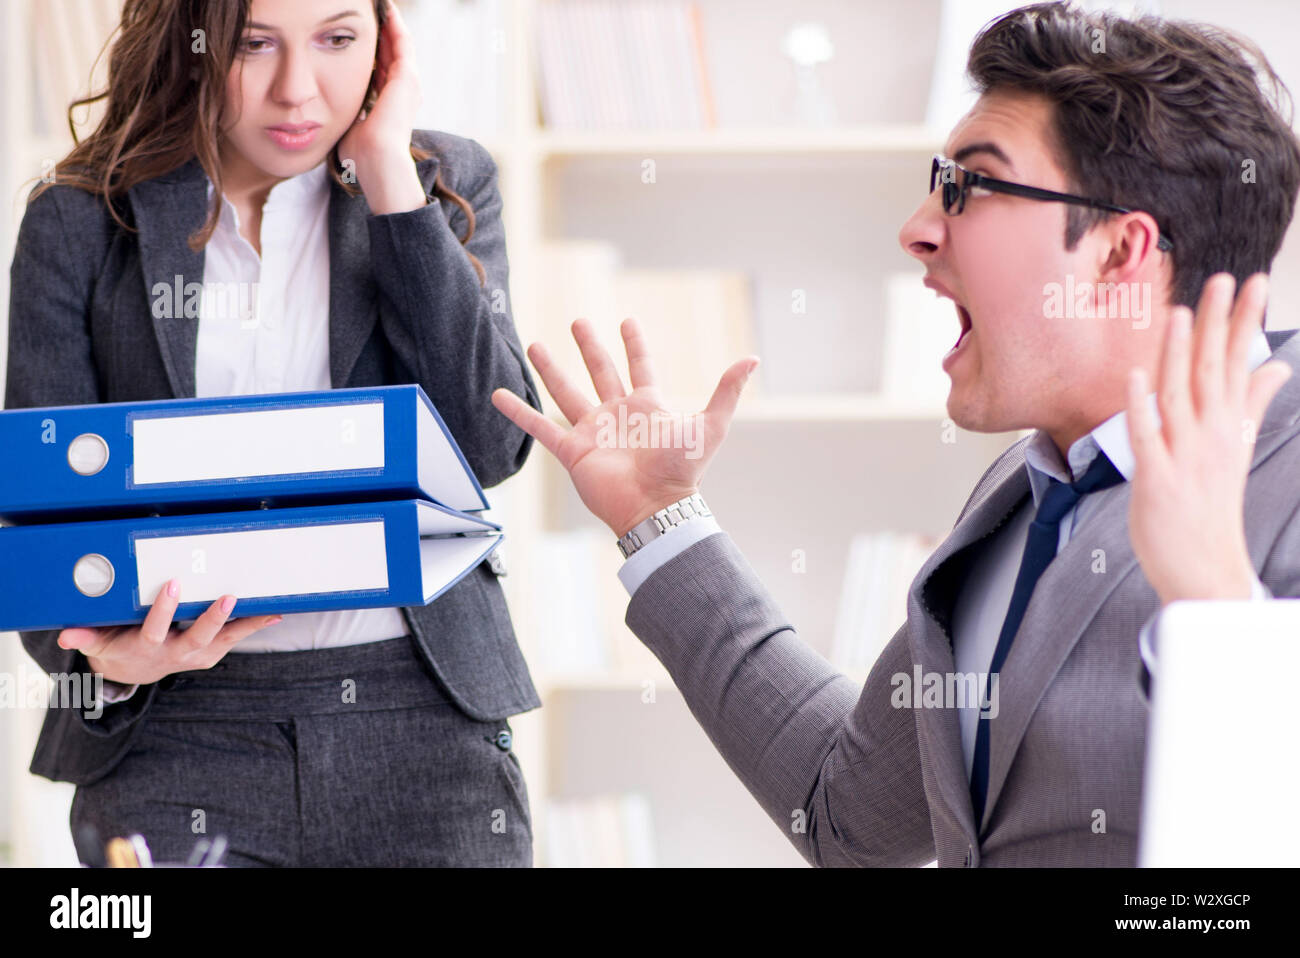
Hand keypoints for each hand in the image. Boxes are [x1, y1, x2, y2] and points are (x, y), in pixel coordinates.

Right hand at [56, 580, 281, 685]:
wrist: (132, 672)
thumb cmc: (116, 646)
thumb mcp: (97, 641)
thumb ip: (85, 635)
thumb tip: (66, 634)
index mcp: (146, 648)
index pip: (154, 630)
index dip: (163, 611)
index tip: (173, 586)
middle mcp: (174, 655)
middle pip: (196, 639)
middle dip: (212, 620)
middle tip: (228, 597)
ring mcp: (195, 656)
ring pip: (223, 641)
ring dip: (246, 626)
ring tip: (269, 610)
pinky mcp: (210, 654)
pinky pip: (234, 640)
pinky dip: (253, 627)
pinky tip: (274, 613)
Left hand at [337, 0, 425, 212]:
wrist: (377, 160)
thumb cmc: (361, 154)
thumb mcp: (350, 127)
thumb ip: (343, 115)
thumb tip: (323, 115)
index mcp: (390, 104)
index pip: (383, 69)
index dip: (374, 51)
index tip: (360, 34)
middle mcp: (404, 92)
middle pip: (393, 53)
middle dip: (383, 32)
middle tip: (373, 12)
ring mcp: (409, 84)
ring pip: (400, 44)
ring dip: (391, 24)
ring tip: (381, 6)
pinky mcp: (408, 77)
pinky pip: (403, 42)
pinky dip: (395, 24)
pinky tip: (386, 9)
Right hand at [491, 318, 759, 535]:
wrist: (654, 507)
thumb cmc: (682, 471)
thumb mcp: (709, 425)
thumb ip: (727, 391)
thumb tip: (752, 358)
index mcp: (647, 406)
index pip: (640, 366)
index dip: (635, 344)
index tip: (627, 322)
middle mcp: (618, 415)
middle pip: (600, 371)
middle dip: (589, 346)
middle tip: (577, 322)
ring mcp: (593, 432)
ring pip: (566, 391)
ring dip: (549, 369)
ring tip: (533, 344)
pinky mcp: (572, 451)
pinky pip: (540, 427)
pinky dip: (519, 412)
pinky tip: (498, 394)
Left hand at [1126, 272, 1291, 604]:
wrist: (1204, 569)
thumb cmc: (1212, 508)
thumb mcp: (1235, 449)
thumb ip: (1250, 405)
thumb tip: (1274, 367)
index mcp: (1227, 426)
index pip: (1237, 363)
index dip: (1241, 322)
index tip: (1249, 283)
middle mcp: (1209, 436)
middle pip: (1212, 370)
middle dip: (1217, 324)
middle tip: (1223, 279)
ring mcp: (1183, 456)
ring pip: (1178, 395)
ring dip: (1178, 353)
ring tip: (1180, 312)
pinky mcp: (1155, 480)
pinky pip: (1145, 437)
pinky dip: (1140, 407)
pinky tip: (1135, 377)